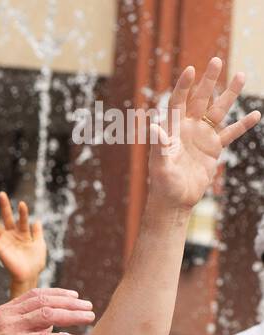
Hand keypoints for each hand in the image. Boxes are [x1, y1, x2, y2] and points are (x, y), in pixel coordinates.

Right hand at [0, 192, 45, 287]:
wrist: (28, 275)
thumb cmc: (35, 263)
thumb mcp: (40, 245)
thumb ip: (37, 232)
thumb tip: (37, 220)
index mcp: (23, 234)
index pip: (22, 219)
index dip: (22, 212)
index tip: (22, 204)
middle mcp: (12, 235)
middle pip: (7, 217)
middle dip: (5, 206)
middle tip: (2, 194)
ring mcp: (4, 241)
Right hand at [0, 289, 94, 334]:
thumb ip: (22, 328)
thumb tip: (48, 325)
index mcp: (4, 311)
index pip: (35, 294)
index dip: (57, 293)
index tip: (74, 295)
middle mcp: (7, 316)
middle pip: (45, 301)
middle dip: (70, 302)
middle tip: (88, 306)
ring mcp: (11, 330)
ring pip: (48, 316)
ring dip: (71, 316)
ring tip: (88, 318)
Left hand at [148, 58, 260, 210]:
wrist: (175, 201)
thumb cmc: (162, 184)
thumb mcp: (160, 166)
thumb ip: (158, 146)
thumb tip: (153, 125)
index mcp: (173, 129)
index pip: (178, 102)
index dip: (183, 87)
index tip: (190, 70)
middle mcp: (188, 127)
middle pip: (200, 99)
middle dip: (208, 81)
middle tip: (216, 60)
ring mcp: (202, 136)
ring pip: (218, 110)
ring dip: (230, 94)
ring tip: (242, 75)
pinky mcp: (213, 148)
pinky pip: (230, 133)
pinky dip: (242, 125)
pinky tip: (256, 115)